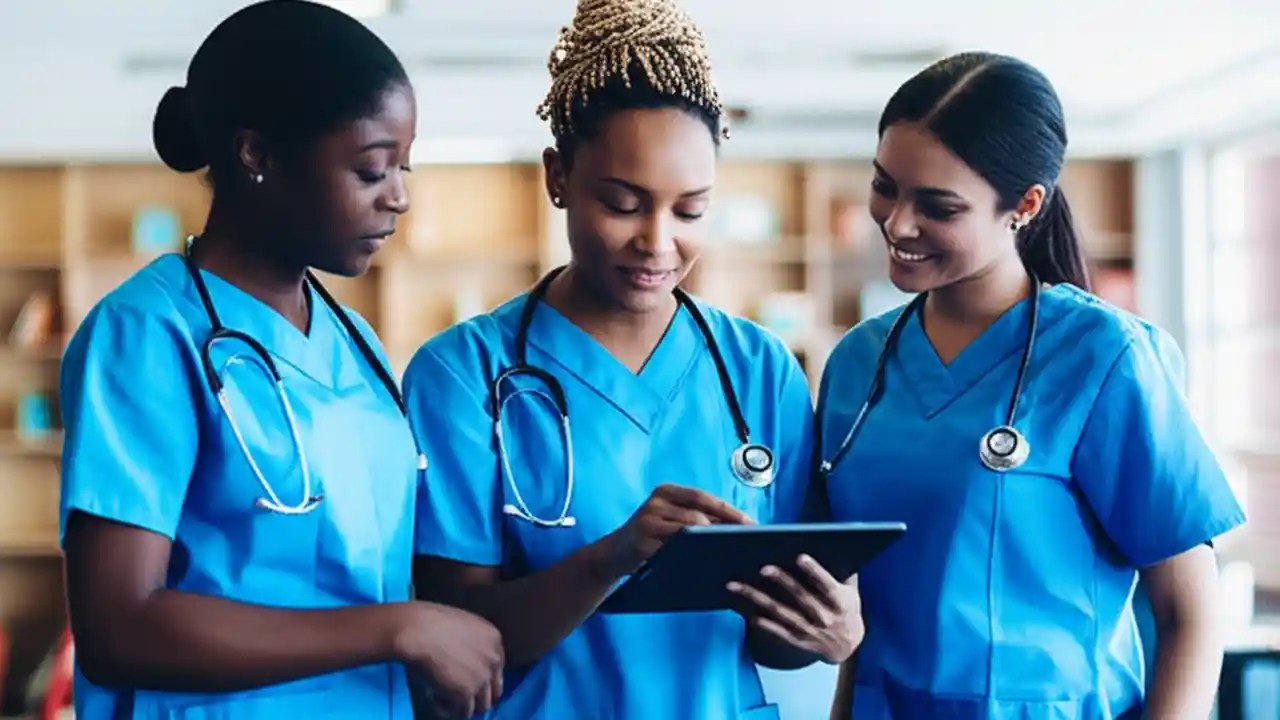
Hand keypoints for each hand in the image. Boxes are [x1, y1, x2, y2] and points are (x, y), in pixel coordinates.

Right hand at [394, 601, 504, 718]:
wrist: (419, 630)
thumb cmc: (431, 622)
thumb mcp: (462, 626)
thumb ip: (471, 643)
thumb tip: (464, 659)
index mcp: (494, 639)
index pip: (497, 668)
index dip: (482, 677)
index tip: (467, 681)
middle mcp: (494, 659)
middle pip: (494, 690)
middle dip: (478, 696)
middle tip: (458, 697)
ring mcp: (482, 677)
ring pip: (481, 705)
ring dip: (464, 705)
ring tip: (443, 698)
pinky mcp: (466, 692)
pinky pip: (463, 712)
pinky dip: (448, 710)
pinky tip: (434, 699)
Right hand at [602, 483, 753, 575]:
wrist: (613, 554)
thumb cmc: (650, 538)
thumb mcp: (670, 522)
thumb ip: (696, 520)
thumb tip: (737, 527)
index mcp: (667, 491)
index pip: (704, 497)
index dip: (729, 510)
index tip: (752, 524)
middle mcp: (656, 501)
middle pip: (699, 511)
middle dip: (726, 526)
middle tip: (747, 540)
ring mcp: (647, 519)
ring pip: (688, 528)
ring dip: (711, 541)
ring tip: (732, 552)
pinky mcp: (641, 540)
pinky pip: (673, 547)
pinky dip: (691, 555)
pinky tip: (707, 564)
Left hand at [728, 554, 862, 663]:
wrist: (848, 646)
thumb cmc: (846, 608)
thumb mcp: (851, 590)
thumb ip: (842, 571)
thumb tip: (828, 545)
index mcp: (841, 601)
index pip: (827, 584)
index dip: (814, 571)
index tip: (799, 556)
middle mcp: (826, 617)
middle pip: (801, 597)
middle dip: (782, 581)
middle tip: (763, 567)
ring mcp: (811, 631)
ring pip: (783, 613)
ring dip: (759, 599)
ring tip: (736, 585)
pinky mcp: (798, 641)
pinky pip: (779, 632)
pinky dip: (766, 624)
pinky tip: (749, 613)